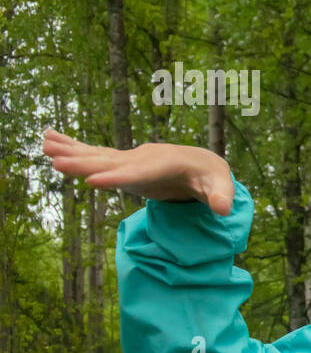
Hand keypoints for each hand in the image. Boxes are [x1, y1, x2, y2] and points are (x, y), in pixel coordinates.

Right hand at [42, 128, 234, 215]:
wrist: (202, 163)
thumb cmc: (212, 176)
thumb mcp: (221, 185)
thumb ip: (221, 196)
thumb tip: (223, 209)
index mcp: (166, 164)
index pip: (140, 173)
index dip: (118, 177)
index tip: (94, 180)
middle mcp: (144, 158)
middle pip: (111, 162)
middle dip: (85, 163)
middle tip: (56, 161)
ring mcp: (131, 159)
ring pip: (98, 155)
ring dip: (71, 151)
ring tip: (44, 144)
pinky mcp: (123, 164)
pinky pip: (95, 156)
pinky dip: (73, 149)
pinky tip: (51, 142)